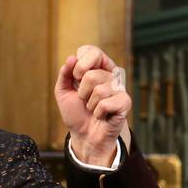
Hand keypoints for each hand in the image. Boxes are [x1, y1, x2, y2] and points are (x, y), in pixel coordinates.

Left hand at [56, 45, 130, 165]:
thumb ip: (64, 74)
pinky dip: (99, 113)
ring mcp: (119, 87)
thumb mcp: (63, 91)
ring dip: (90, 104)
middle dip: (81, 91)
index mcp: (97, 66)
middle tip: (85, 99)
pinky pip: (106, 103)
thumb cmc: (76, 112)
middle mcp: (110, 73)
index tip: (76, 78)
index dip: (79, 65)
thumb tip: (72, 58)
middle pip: (91, 74)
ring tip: (93, 109)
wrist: (84, 136)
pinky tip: (102, 115)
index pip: (91, 51)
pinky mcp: (125, 101)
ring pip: (99, 90)